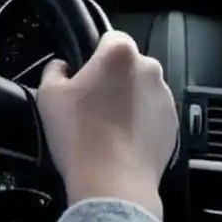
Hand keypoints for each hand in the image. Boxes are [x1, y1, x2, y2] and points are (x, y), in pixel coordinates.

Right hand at [37, 30, 177, 219]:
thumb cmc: (79, 137)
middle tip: (90, 105)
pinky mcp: (173, 124)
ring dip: (127, 100)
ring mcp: (166, 97)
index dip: (92, 55)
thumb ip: (54, 69)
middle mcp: (149, 69)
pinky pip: (152, 114)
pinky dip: (140, 122)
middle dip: (111, 79)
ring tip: (105, 127)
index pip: (108, 36)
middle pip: (127, 64)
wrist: (113, 184)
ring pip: (141, 89)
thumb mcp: (48, 95)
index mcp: (120, 53)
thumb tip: (62, 67)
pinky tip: (120, 141)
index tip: (82, 76)